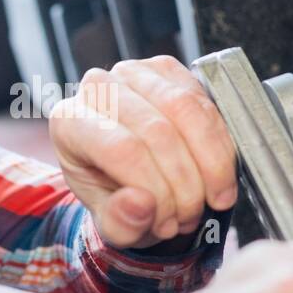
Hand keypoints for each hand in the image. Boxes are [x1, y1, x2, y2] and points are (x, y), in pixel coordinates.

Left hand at [49, 56, 237, 247]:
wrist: (129, 176)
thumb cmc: (116, 195)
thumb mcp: (112, 224)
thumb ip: (120, 222)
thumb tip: (141, 205)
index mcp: (70, 123)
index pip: (122, 150)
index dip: (157, 191)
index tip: (169, 223)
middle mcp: (97, 89)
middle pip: (158, 131)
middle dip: (186, 185)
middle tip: (189, 217)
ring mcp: (133, 73)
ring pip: (187, 111)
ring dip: (210, 165)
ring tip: (210, 199)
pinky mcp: (167, 69)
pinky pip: (205, 103)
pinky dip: (221, 145)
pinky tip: (218, 174)